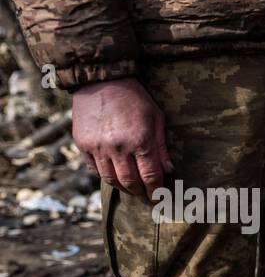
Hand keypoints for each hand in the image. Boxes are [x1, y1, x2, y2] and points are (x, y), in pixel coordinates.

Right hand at [72, 77, 172, 198]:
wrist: (102, 80)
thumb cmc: (135, 99)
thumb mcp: (156, 118)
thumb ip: (162, 146)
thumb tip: (169, 170)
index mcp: (140, 141)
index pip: (150, 177)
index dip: (156, 190)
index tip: (159, 195)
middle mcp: (118, 147)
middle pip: (130, 182)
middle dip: (140, 192)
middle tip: (146, 195)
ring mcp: (98, 147)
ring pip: (110, 179)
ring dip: (122, 187)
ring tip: (130, 187)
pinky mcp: (82, 144)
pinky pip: (93, 169)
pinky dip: (104, 175)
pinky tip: (113, 174)